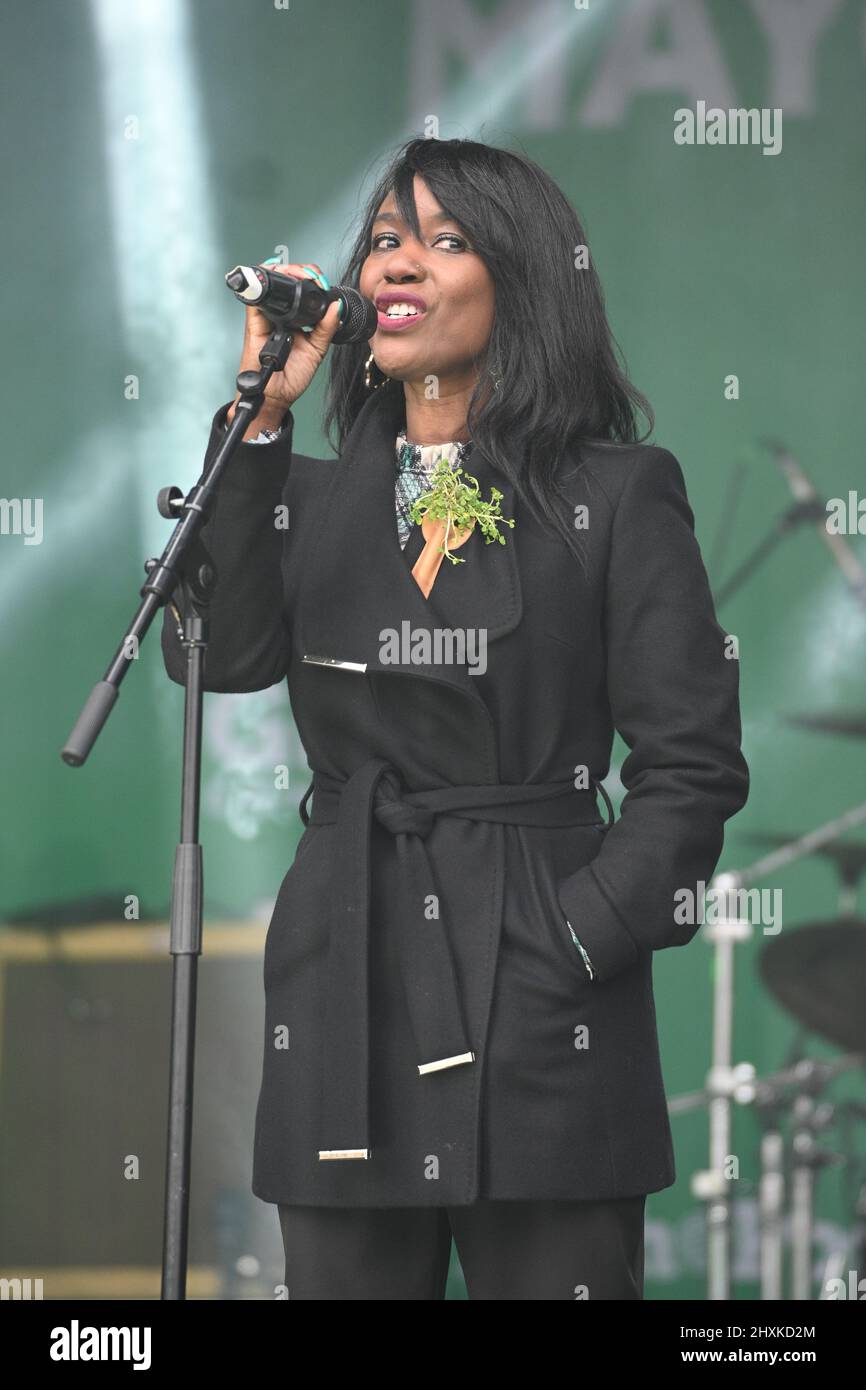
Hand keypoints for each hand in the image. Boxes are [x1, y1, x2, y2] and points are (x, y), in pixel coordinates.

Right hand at [227, 262, 342, 439]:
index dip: (311, 280)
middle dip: (299, 271)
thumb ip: (326, 328)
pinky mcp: (254, 322)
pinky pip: (255, 299)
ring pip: (271, 284)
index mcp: (297, 320)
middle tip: (312, 276)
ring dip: (283, 273)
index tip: (321, 281)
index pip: (303, 292)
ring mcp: (266, 317)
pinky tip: (276, 280)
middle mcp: (281, 315)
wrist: (276, 394)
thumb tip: (336, 306)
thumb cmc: (293, 376)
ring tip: (299, 274)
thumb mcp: (317, 350)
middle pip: (287, 283)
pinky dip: (262, 286)